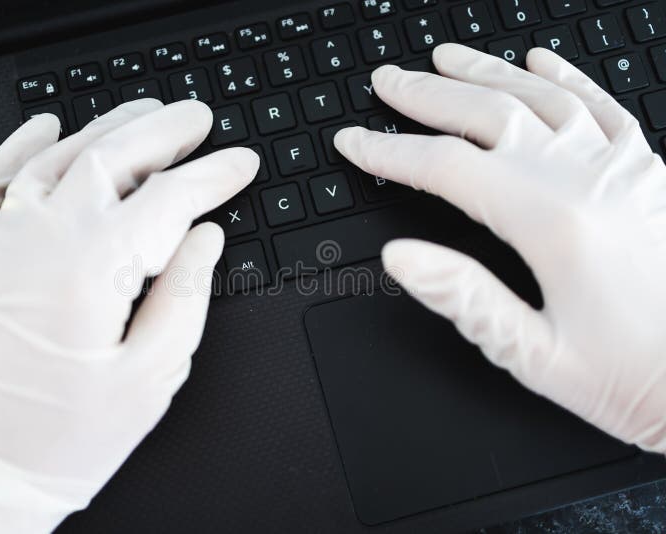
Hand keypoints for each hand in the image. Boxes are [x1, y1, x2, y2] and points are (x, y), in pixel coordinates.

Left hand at [0, 99, 257, 532]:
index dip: (213, 175)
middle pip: (113, 157)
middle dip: (164, 131)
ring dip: (105, 128)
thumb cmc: (60, 439)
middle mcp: (42, 240)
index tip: (239, 163)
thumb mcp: (149, 378)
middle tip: (197, 119)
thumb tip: (205, 239)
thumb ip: (184, 296)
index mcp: (94, 270)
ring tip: (142, 114)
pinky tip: (45, 128)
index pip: (170, 199)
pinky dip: (17, 146)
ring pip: (57, 157)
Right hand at [335, 44, 665, 453]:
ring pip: (542, 99)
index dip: (390, 152)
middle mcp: (589, 181)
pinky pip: (603, 107)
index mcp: (554, 224)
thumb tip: (400, 257)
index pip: (448, 168)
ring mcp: (623, 169)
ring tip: (444, 57)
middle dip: (428, 96)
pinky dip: (567, 78)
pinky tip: (540, 61)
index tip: (354, 142)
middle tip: (387, 82)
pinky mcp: (648, 173)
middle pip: (490, 117)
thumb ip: (464, 297)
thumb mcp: (535, 356)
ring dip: (487, 73)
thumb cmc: (636, 377)